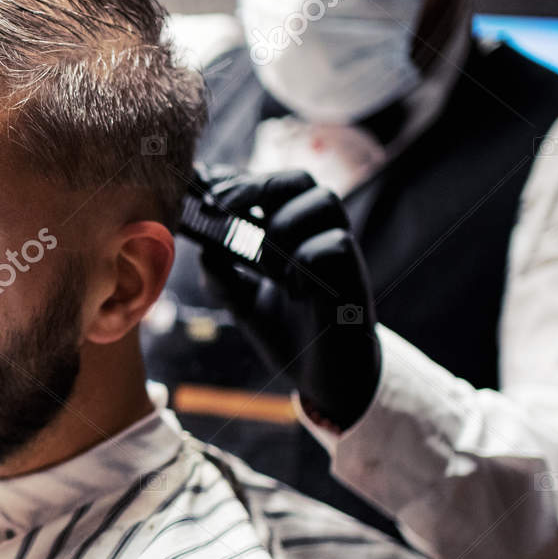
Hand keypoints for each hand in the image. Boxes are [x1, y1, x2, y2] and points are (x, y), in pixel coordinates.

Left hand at [199, 169, 381, 430]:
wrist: (323, 379)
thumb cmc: (287, 332)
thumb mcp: (242, 301)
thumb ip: (220, 274)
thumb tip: (202, 246)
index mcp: (292, 233)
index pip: (271, 186)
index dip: (238, 181)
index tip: (206, 190)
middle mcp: (318, 234)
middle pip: (300, 179)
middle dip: (258, 185)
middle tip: (223, 205)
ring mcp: (338, 253)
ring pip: (324, 200)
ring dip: (283, 224)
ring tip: (265, 265)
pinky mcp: (355, 275)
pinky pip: (335, 245)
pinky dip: (305, 260)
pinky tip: (293, 291)